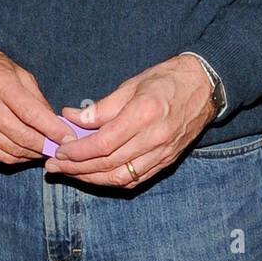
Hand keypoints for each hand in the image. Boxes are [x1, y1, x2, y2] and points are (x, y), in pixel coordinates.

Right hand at [0, 46, 76, 164]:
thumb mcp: (18, 72)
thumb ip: (38, 99)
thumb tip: (56, 125)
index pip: (31, 113)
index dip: (53, 129)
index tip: (68, 137)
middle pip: (22, 135)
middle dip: (45, 145)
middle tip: (61, 147)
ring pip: (11, 149)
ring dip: (33, 153)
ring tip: (46, 149)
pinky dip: (17, 157)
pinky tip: (27, 152)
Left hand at [47, 54, 215, 187]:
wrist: (205, 86)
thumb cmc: (167, 79)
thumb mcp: (132, 83)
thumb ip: (102, 106)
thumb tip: (72, 117)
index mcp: (145, 113)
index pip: (104, 142)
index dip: (78, 151)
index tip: (60, 150)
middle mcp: (155, 138)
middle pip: (109, 163)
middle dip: (78, 168)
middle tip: (55, 165)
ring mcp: (163, 153)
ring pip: (121, 177)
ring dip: (91, 178)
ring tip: (70, 173)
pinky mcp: (167, 161)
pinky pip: (136, 178)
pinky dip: (112, 180)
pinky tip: (95, 176)